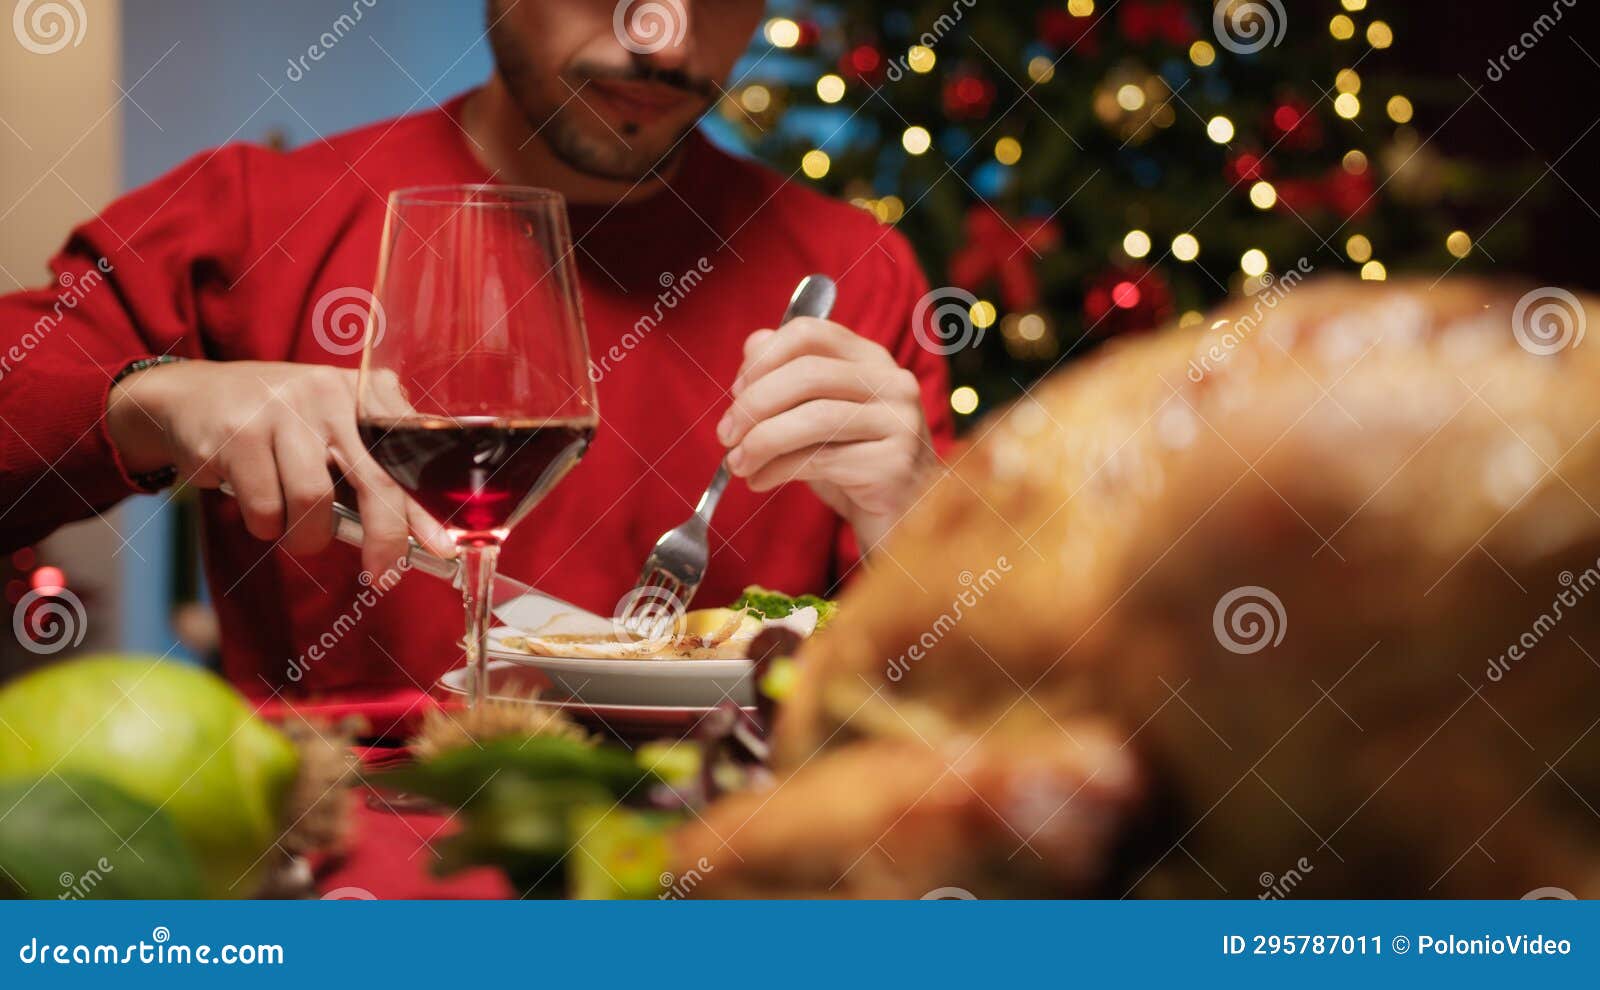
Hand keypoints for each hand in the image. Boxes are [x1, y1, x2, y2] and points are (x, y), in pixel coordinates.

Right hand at [107, 360, 452, 575]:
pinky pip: (266, 506)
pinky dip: (264, 524)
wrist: (191, 395)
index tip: (441, 549)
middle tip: (382, 574)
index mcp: (363, 390)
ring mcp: (282, 409)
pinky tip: (255, 504)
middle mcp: (329, 392)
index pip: (407, 455)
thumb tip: (410, 533)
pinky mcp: (238, 433)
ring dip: (304, 534)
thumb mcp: (331, 427)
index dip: (423, 507)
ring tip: (291, 527)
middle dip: (384, 539)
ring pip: (313, 501)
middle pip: (374, 480)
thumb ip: (369, 465)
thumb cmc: (279, 424)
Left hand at [717, 318, 936, 549]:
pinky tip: (760, 482)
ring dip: (761, 441)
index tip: (736, 391)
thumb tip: (751, 346)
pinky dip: (777, 470)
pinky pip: (821, 460)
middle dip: (754, 404)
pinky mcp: (894, 466)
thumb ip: (789, 382)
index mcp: (871, 360)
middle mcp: (893, 383)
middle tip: (725, 435)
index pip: (810, 333)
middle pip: (808, 372)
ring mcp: (900, 423)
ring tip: (737, 464)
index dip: (763, 358)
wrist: (903, 521)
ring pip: (814, 417)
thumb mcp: (817, 419)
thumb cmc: (853, 466)